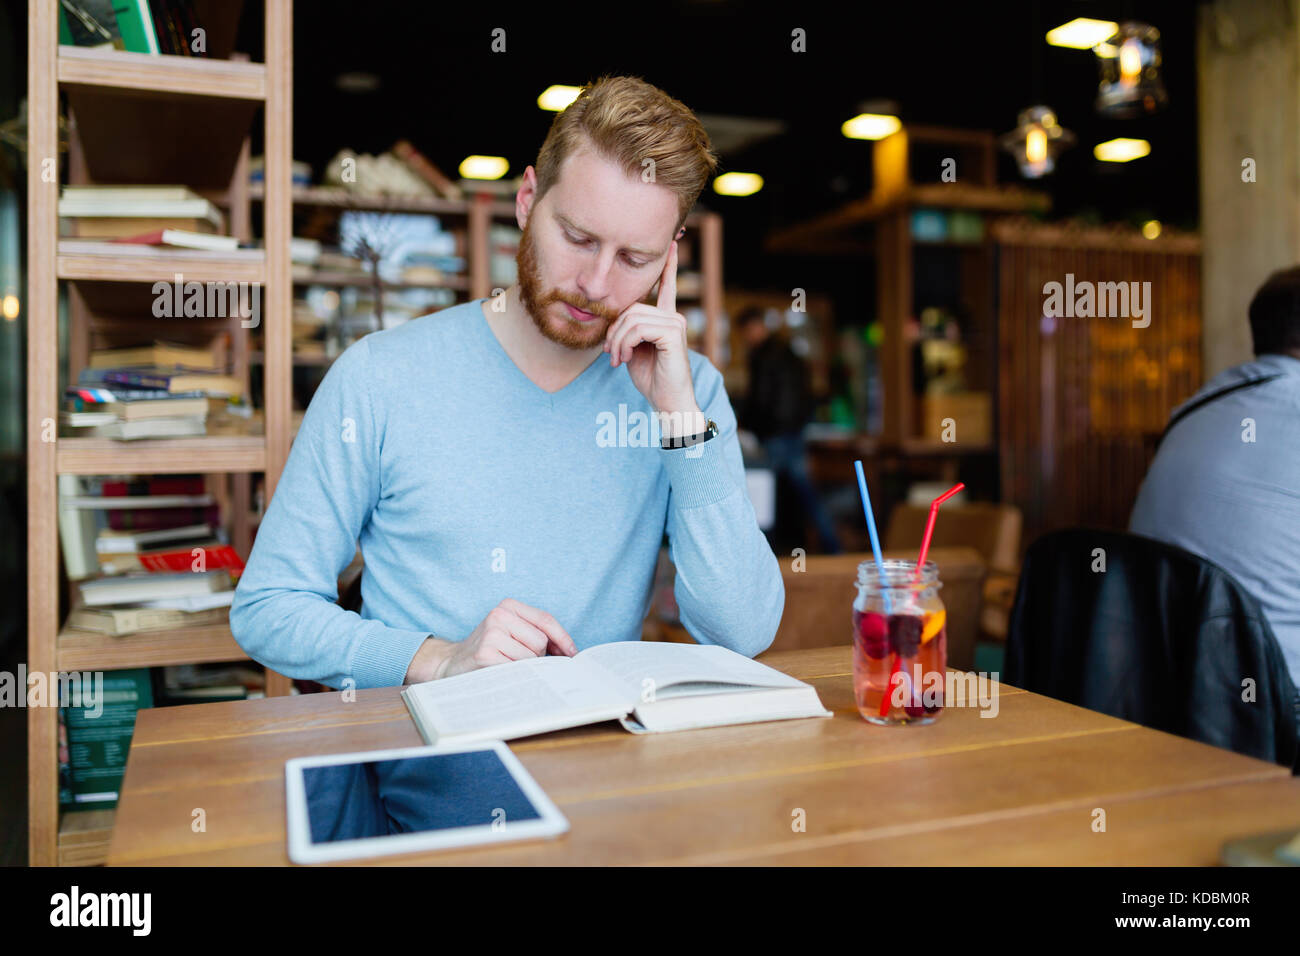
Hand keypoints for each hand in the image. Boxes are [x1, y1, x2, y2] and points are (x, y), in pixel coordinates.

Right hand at [435, 598, 576, 679]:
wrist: (452, 664)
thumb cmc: (489, 650)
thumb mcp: (511, 632)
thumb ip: (536, 634)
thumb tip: (569, 652)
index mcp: (508, 606)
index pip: (546, 620)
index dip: (563, 638)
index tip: (572, 654)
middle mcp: (499, 615)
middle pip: (541, 641)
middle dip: (538, 656)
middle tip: (519, 660)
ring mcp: (491, 634)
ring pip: (531, 657)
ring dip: (525, 667)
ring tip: (507, 665)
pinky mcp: (485, 654)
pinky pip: (517, 669)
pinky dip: (515, 675)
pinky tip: (501, 672)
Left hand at [604, 240, 699, 418]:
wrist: (669, 403)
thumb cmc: (652, 379)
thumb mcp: (633, 351)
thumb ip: (627, 331)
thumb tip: (614, 322)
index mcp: (666, 318)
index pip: (666, 286)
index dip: (668, 265)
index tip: (672, 244)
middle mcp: (674, 316)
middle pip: (632, 308)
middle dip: (614, 330)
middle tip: (610, 353)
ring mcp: (676, 323)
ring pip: (632, 318)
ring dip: (616, 340)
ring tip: (616, 359)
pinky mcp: (673, 333)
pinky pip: (637, 329)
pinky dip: (624, 344)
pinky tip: (624, 359)